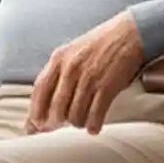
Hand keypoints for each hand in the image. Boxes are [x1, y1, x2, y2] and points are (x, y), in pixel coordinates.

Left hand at [26, 11, 145, 134]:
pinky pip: (95, 114)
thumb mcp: (72, 52)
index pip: (39, 89)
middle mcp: (71, 69)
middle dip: (56, 122)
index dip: (35, 110)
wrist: (129, 34)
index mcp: (58, 58)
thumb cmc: (100, 45)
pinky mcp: (107, 87)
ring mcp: (89, 78)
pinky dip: (93, 125)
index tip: (33, 125)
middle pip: (56, 106)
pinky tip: (94, 128)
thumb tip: (46, 100)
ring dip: (77, 123)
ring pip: (75, 114)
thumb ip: (58, 73)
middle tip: (60, 127)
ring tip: (81, 122)